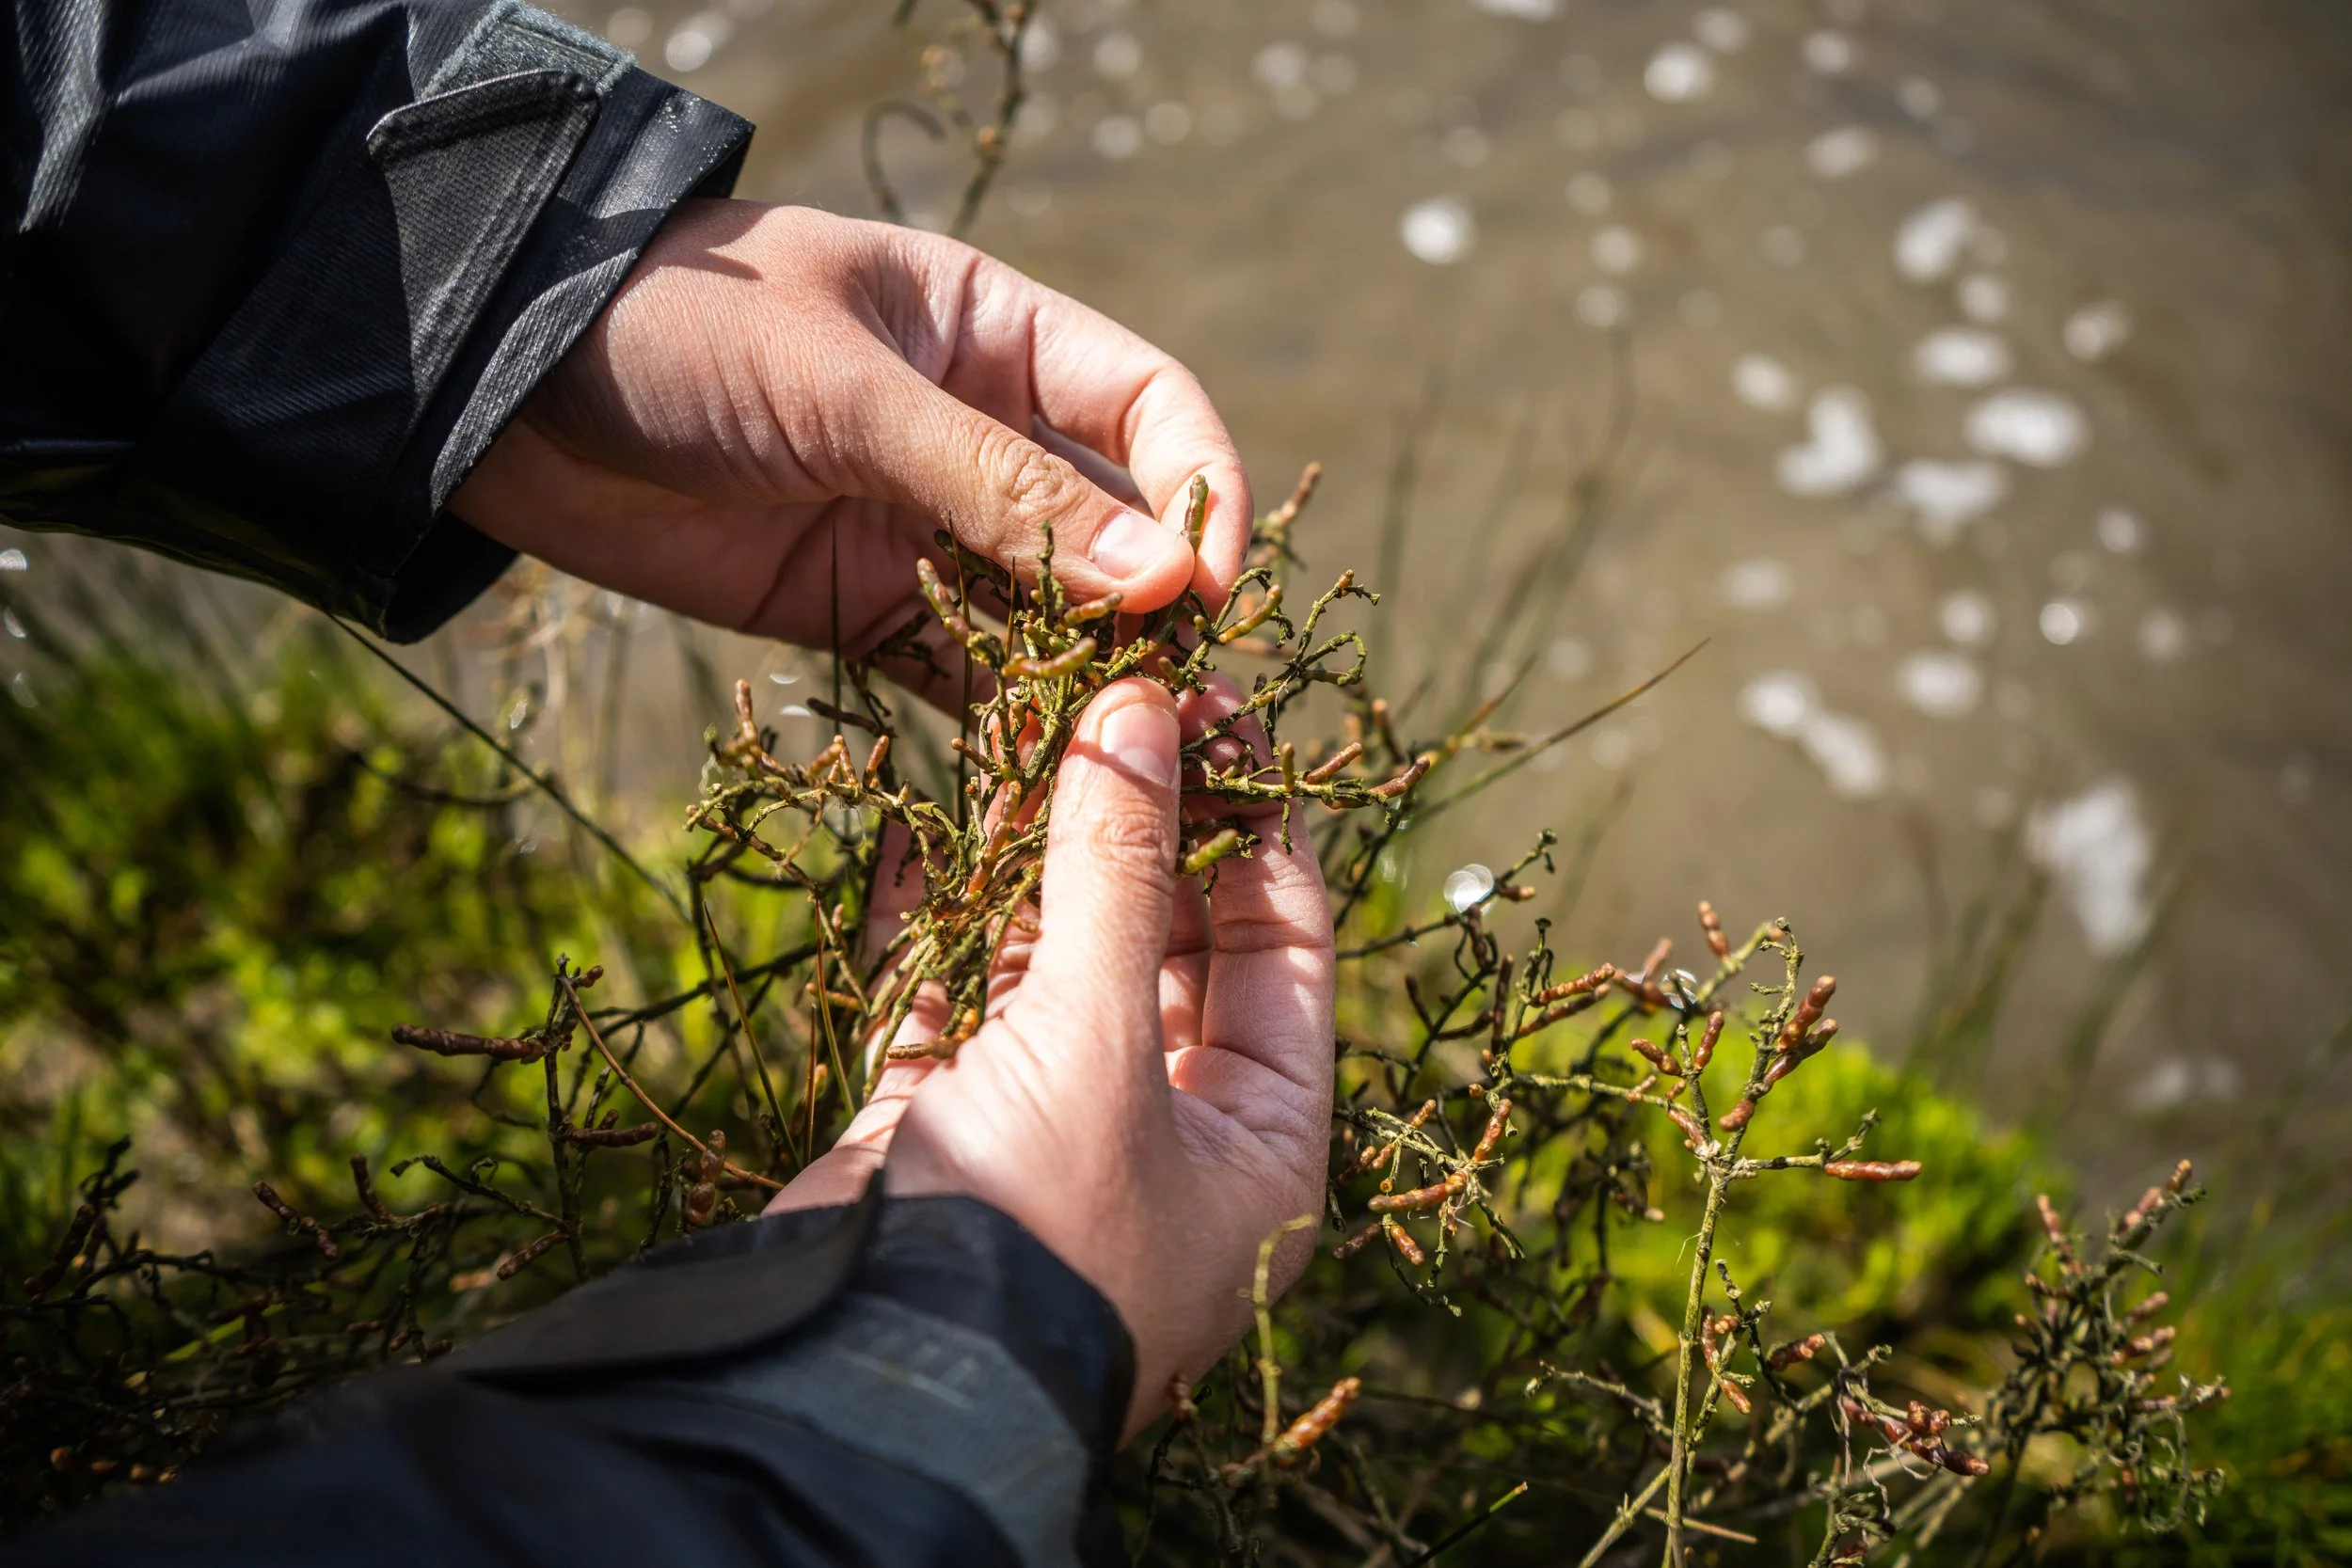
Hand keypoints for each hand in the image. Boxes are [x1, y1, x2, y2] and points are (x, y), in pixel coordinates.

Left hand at [452, 202, 1253, 683]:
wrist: (498, 394)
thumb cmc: (678, 334)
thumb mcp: (843, 394)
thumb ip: (996, 487)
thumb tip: (1162, 577)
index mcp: (993, 333)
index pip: (1146, 405)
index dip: (1196, 488)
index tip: (1206, 585)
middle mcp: (977, 432)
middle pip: (1111, 526)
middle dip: (1157, 612)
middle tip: (1192, 707)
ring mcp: (919, 526)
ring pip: (1043, 612)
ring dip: (1089, 679)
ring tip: (1141, 763)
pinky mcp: (859, 607)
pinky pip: (958, 670)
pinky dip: (1002, 721)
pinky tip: (1042, 775)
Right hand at [768, 679, 1335, 1436]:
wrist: (858, 1381)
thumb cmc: (1033, 1227)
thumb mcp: (1098, 1035)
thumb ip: (1117, 867)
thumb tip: (1145, 710)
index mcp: (1261, 1144)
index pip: (1284, 946)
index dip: (1250, 818)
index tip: (1209, 700)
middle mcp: (1170, 1141)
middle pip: (1172, 946)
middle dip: (1138, 825)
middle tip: (1110, 699)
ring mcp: (1051, 1139)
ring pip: (1058, 968)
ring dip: (1038, 862)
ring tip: (1024, 733)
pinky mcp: (943, 1140)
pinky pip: (954, 1009)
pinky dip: (941, 932)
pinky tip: (926, 838)